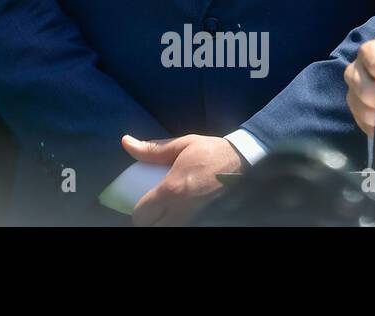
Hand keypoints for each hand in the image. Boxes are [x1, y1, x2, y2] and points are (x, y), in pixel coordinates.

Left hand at [123, 134, 242, 225]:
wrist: (249, 163)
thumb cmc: (214, 153)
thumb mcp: (183, 145)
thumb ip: (153, 149)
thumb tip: (126, 142)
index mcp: (172, 190)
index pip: (141, 215)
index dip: (138, 212)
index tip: (143, 206)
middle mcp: (183, 211)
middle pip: (153, 229)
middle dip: (150, 222)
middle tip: (155, 212)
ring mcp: (198, 221)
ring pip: (169, 232)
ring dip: (165, 225)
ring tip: (169, 214)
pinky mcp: (211, 224)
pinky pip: (188, 230)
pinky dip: (181, 225)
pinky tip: (184, 217)